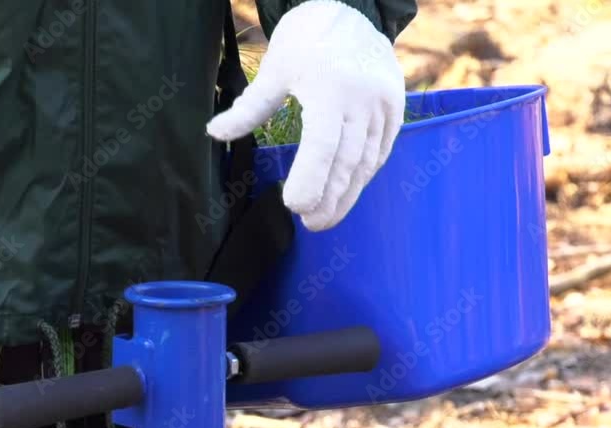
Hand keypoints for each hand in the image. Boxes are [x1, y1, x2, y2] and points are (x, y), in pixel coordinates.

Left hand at [206, 0, 405, 230]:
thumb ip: (250, 107)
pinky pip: (379, 152)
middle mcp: (363, 101)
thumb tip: (215, 133)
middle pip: (347, 161)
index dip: (310, 179)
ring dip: (347, 194)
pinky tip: (346, 194)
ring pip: (367, 162)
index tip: (295, 206)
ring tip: (325, 218)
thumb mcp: (275, 68)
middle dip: (329, 198)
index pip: (323, 145)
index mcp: (332, 89)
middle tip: (310, 223)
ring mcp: (384, 107)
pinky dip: (362, 176)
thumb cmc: (308, 40)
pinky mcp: (396, 111)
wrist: (354, 11)